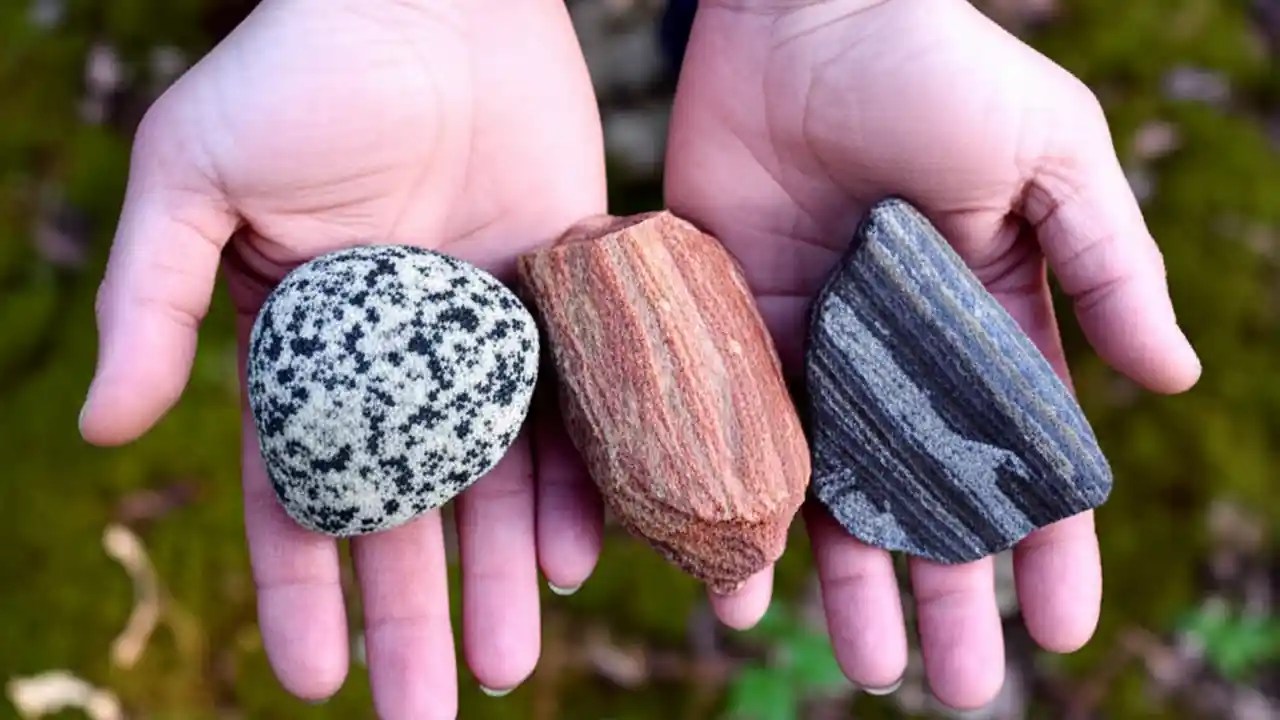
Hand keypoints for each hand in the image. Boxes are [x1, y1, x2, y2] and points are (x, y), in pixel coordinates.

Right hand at [78, 0, 604, 715]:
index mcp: (309, 350)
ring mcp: (485, 340)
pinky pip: (574, 413)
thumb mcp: (192, 176)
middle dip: (408, 616)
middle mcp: (402, 362)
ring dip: (500, 578)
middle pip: (405, 513)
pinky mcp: (561, 301)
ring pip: (494, 483)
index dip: (303, 585)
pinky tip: (578, 555)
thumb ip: (149, 301)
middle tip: (423, 715)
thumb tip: (102, 429)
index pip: (301, 494)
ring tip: (508, 665)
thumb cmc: (299, 71)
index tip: (312, 677)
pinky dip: (577, 483)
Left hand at [665, 0, 1199, 707]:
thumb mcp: (1051, 154)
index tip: (1060, 630)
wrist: (799, 13)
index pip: (1025, 457)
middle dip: (947, 591)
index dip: (1048, 546)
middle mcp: (899, 354)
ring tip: (864, 665)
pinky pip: (737, 438)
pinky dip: (738, 508)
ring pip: (832, 489)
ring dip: (845, 582)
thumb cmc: (935, 66)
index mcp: (987, 322)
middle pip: (927, 496)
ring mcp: (814, 349)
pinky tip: (737, 582)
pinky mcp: (732, 328)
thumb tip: (1174, 381)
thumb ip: (1108, 264)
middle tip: (955, 685)